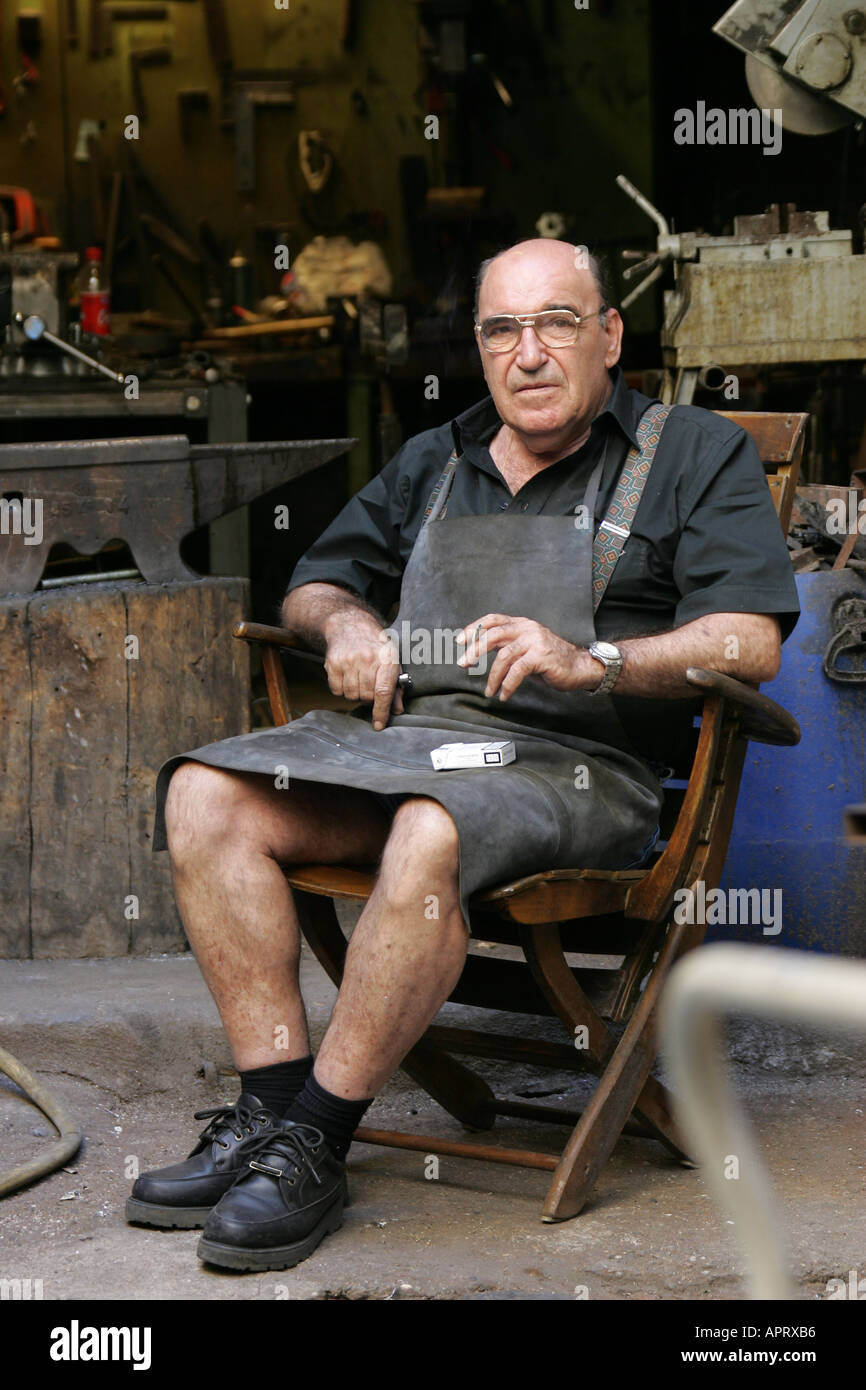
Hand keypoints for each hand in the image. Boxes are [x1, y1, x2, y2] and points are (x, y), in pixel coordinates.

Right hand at [323, 613, 403, 729]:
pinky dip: (341, 689)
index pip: (383, 691)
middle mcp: (367, 659)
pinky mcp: (333, 663)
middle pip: (367, 696)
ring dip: (355, 693)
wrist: (348, 624)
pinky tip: (347, 676)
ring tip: (358, 678)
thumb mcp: (391, 660)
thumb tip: (397, 710)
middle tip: (369, 685)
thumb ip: (395, 686)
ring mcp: (348, 661)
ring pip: (351, 695)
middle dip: (369, 698)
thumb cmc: (374, 644)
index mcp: (387, 658)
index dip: (381, 712)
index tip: (379, 725)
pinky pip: (336, 690)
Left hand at [457, 613, 590, 700]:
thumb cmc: (551, 661)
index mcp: (521, 624)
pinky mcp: (541, 656)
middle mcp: (527, 628)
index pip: (492, 620)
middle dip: (475, 649)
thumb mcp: (525, 648)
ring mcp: (535, 641)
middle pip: (493, 634)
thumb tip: (479, 651)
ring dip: (492, 676)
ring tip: (488, 690)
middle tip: (463, 663)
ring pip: (503, 656)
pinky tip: (504, 694)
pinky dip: (507, 685)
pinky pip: (517, 671)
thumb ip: (507, 646)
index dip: (474, 628)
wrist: (579, 667)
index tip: (460, 641)